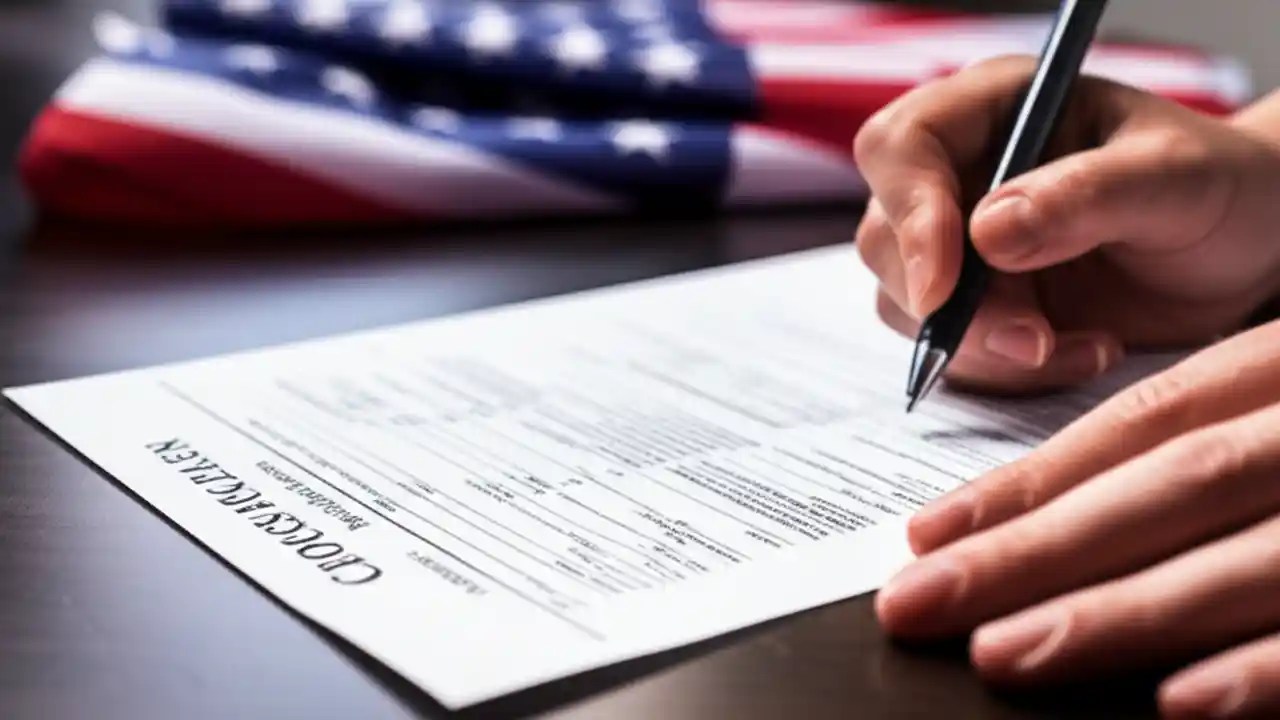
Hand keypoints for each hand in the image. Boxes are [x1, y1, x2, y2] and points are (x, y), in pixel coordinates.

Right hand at [853, 55, 1279, 392]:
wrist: (1244, 253)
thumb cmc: (1218, 189)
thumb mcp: (1174, 178)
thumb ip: (1085, 195)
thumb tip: (986, 233)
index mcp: (994, 110)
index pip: (900, 148)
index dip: (908, 216)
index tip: (944, 287)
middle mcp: (960, 174)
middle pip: (885, 239)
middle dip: (951, 304)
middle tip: (1031, 337)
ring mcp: (959, 245)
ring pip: (908, 305)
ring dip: (985, 346)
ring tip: (1080, 345)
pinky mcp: (976, 306)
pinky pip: (951, 351)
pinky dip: (1009, 371)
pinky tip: (1081, 352)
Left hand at [876, 319, 1279, 717]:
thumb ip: (1207, 450)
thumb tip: (1053, 519)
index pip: (1143, 422)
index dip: (1030, 481)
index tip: (925, 533)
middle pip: (1166, 484)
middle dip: (1032, 551)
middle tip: (916, 604)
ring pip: (1241, 557)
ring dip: (1112, 612)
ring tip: (1001, 653)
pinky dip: (1262, 670)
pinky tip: (1180, 705)